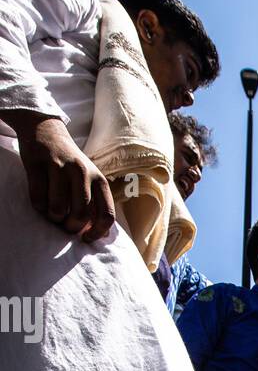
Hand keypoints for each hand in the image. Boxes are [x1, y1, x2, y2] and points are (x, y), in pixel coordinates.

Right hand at [13, 114, 114, 240]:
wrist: (47, 131)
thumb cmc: (71, 164)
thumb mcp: (91, 180)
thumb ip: (98, 204)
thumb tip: (104, 235)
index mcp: (99, 180)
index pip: (107, 215)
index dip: (97, 233)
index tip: (85, 239)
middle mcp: (83, 173)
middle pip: (80, 216)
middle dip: (70, 228)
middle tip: (64, 224)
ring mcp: (59, 168)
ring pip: (58, 210)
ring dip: (53, 218)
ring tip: (52, 212)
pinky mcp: (38, 165)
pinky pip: (38, 200)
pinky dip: (38, 207)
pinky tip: (41, 201)